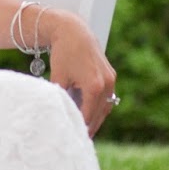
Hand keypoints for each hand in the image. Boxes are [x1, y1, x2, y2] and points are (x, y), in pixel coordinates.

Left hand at [46, 9, 118, 136]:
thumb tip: (57, 113)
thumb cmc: (63, 53)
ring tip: (86, 128)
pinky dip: (99, 104)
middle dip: (90, 125)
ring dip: (97, 116)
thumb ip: (59, 97)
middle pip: (99, 113)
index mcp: (94, 87)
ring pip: (106, 106)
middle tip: (81, 138)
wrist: (73, 30)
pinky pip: (107, 96)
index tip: (74, 137)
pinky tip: (90, 111)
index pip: (88, 115)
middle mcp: (107, 84)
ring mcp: (111, 79)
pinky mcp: (111, 74)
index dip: (80, 127)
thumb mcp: (58, 78)